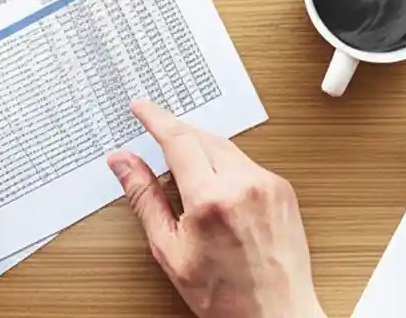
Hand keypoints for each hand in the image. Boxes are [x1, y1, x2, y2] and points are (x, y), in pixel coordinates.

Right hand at [107, 101, 324, 317]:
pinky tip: (216, 185)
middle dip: (177, 132)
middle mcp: (243, 184)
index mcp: (210, 199)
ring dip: (202, 148)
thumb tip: (122, 163)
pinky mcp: (283, 190)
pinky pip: (247, 162)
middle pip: (202, 137)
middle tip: (156, 135)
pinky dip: (226, 164)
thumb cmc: (224, 294)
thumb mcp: (169, 250)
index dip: (155, 118)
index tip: (141, 108)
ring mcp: (267, 185)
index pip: (177, 139)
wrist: (276, 315)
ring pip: (226, 147)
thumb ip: (144, 199)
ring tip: (185, 169)